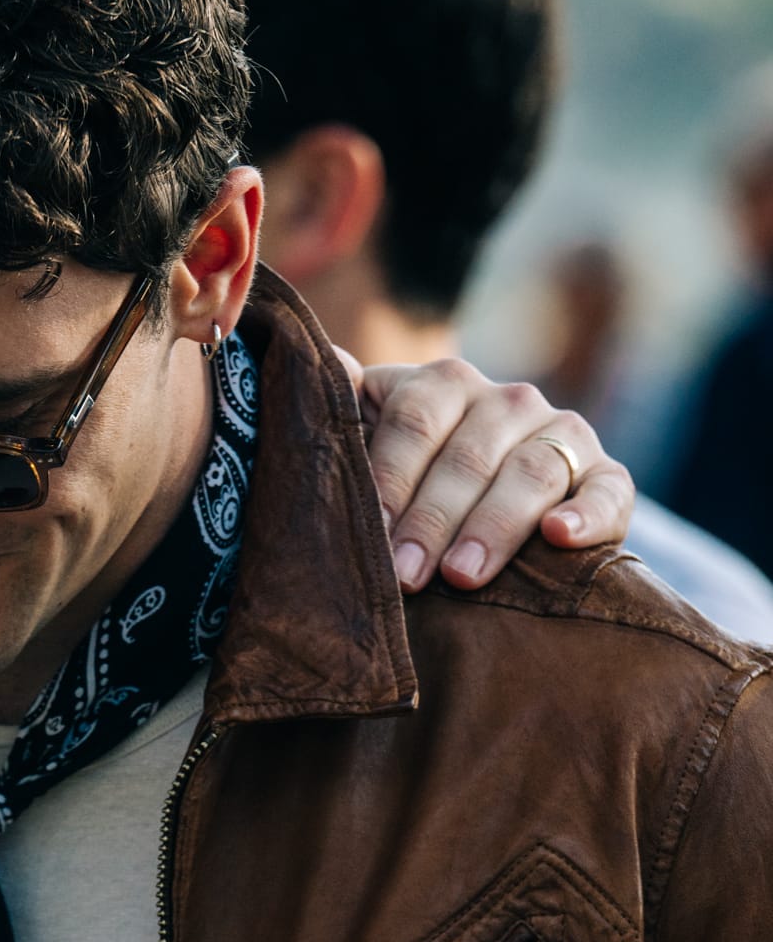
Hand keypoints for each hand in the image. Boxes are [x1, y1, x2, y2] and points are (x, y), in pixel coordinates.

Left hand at [347, 352, 634, 593]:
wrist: (492, 516)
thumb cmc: (413, 487)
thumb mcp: (375, 443)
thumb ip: (351, 413)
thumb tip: (334, 365)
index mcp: (445, 386)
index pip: (415, 421)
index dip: (390, 479)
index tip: (371, 533)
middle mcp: (508, 402)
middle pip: (468, 457)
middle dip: (433, 520)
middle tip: (406, 575)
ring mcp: (561, 435)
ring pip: (530, 473)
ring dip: (494, 526)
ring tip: (462, 576)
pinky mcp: (604, 477)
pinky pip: (607, 492)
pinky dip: (587, 514)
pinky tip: (560, 536)